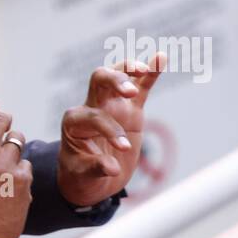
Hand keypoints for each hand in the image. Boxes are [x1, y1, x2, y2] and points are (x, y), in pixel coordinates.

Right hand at [0, 99, 32, 237]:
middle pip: (2, 118)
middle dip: (4, 118)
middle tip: (4, 124)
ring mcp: (6, 167)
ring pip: (17, 138)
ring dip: (13, 144)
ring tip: (7, 160)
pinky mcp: (23, 180)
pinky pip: (26, 163)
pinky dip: (20, 171)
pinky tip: (12, 185)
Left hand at [56, 53, 164, 206]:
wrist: (91, 180)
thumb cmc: (81, 176)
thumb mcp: (83, 176)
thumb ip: (96, 168)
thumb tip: (112, 168)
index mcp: (75, 121)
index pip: (94, 115)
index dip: (110, 129)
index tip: (123, 148)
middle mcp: (91, 106)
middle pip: (99, 79)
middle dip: (114, 80)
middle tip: (130, 92)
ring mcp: (111, 105)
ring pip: (117, 75)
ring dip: (129, 69)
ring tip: (144, 69)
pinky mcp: (129, 110)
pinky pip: (140, 87)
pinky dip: (150, 72)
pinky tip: (161, 58)